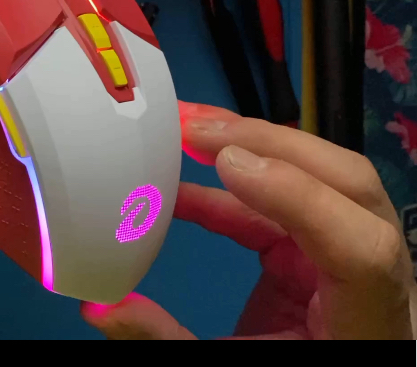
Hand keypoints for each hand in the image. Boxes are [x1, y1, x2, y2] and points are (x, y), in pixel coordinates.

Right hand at [83, 102, 416, 339]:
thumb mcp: (228, 364)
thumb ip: (167, 337)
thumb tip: (98, 308)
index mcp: (367, 318)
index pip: (360, 248)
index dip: (298, 197)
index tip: (226, 165)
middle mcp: (374, 273)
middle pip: (348, 184)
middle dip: (270, 144)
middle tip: (196, 130)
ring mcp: (351, 249)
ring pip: (320, 174)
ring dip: (252, 144)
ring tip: (188, 129)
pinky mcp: (321, 244)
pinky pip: (281, 198)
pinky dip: (232, 183)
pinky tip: (184, 176)